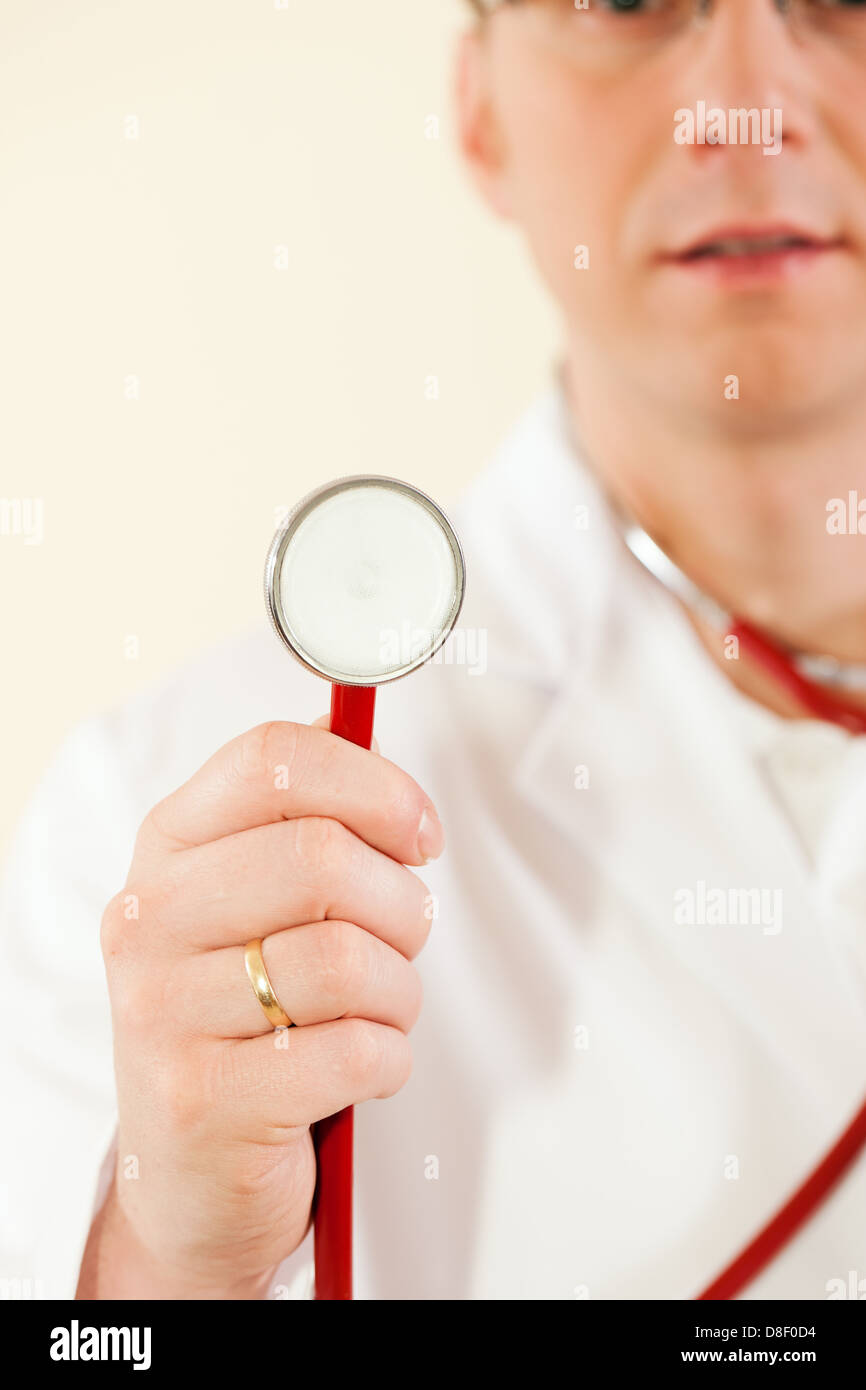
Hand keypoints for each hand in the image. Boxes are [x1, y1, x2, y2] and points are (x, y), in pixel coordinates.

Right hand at [78, 719, 441, 1298]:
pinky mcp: (202, 1100)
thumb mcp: (250, 899)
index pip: (273, 760)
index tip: (419, 834)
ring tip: (377, 1011)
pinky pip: (354, 1051)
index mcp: (167, 846)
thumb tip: (347, 722)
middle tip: (402, 941)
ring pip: (346, 959)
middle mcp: (149, 918)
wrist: (188, 1172)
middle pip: (323, 858)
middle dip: (401, 906)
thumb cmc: (244, 1016)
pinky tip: (363, 1068)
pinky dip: (389, 1059)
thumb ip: (296, 813)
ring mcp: (162, 1011)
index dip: (373, 784)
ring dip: (398, 992)